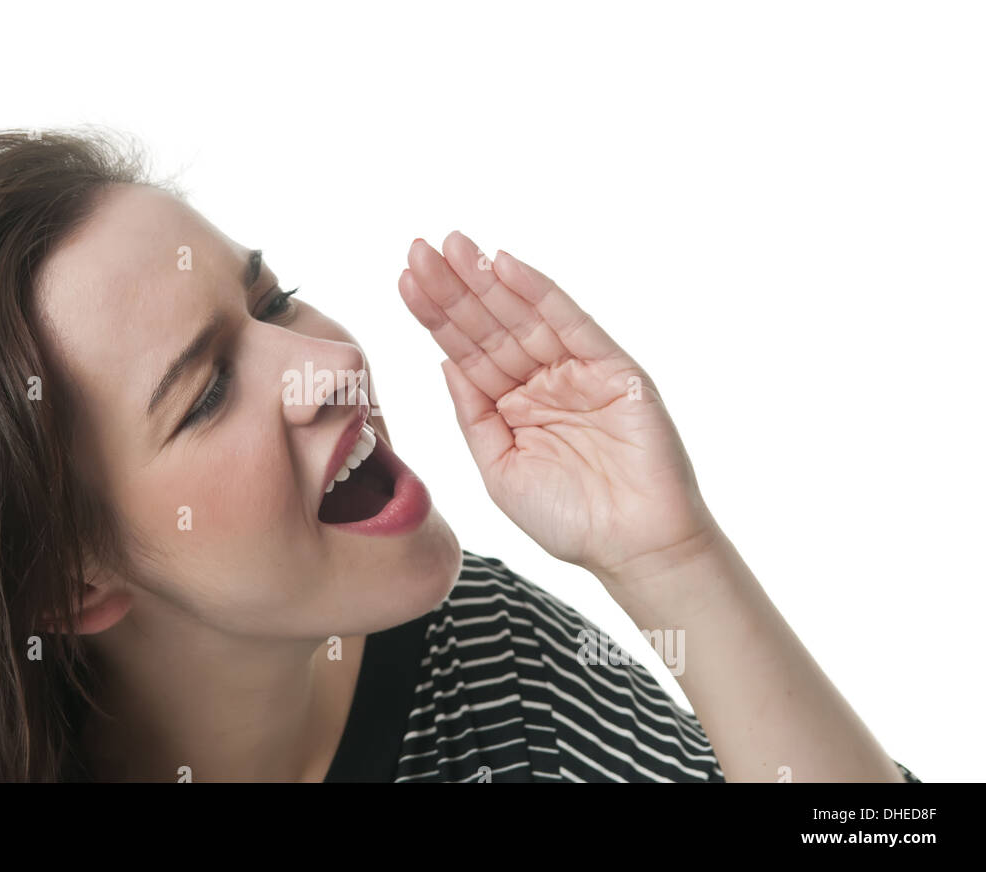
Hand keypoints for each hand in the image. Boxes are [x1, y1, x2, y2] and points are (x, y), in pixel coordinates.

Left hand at [399, 232, 717, 587]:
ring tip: (451, 246)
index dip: (436, 315)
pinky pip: (571, 321)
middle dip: (453, 287)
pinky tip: (504, 264)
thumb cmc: (568, 519)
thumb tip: (445, 362)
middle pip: (488, 324)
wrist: (633, 548)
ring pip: (522, 315)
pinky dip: (538, 291)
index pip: (465, 350)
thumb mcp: (499, 467)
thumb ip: (473, 413)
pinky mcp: (613, 367)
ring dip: (486, 279)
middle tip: (418, 248)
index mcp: (510, 404)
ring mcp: (576, 371)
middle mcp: (541, 380)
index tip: (405, 280)